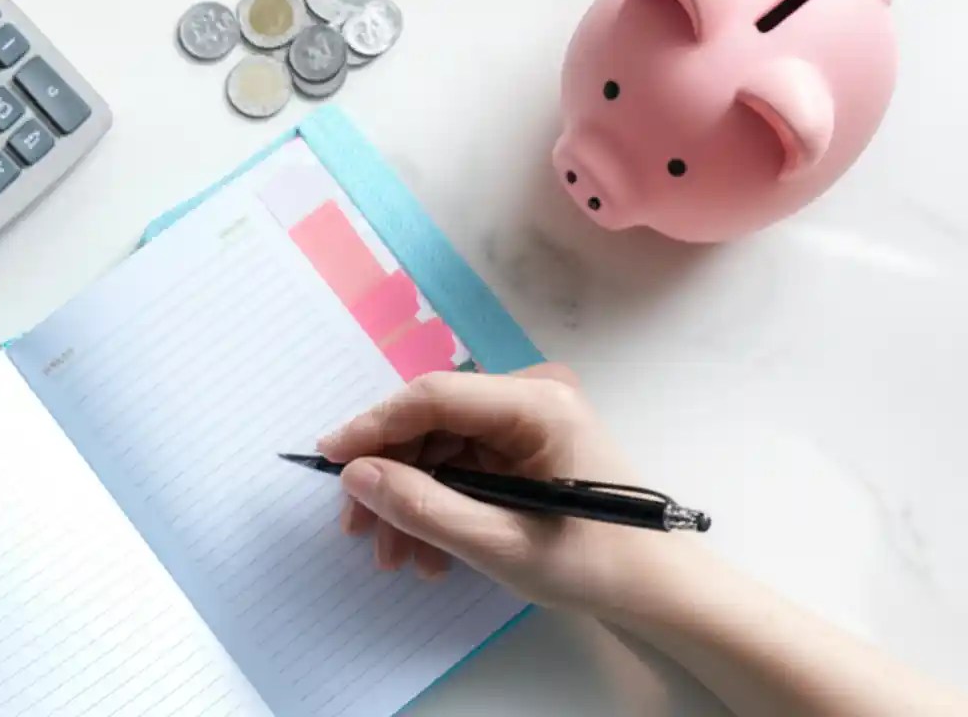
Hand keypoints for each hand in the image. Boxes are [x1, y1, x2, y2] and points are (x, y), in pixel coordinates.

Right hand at [318, 364, 682, 615]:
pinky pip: (460, 463)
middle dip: (391, 477)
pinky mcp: (523, 446)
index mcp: (537, 403)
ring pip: (438, 446)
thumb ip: (425, 507)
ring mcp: (526, 420)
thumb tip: (356, 475)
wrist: (656, 588)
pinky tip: (428, 550)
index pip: (434, 396)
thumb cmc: (595, 563)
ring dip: (410, 499)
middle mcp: (531, 396)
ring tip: (396, 557)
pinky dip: (437, 503)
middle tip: (360, 531)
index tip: (328, 458)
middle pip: (431, 421)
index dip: (374, 425)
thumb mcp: (502, 544)